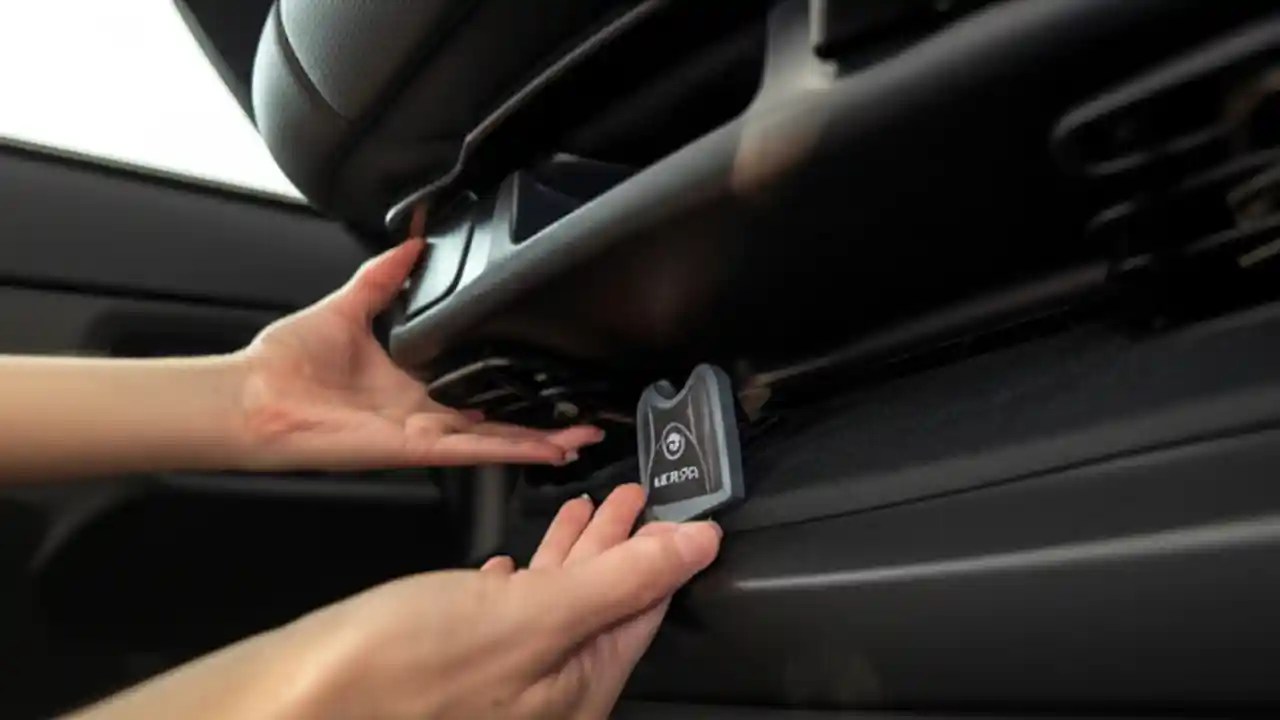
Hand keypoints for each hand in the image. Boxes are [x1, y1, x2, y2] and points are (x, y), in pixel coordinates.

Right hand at [71, 485, 721, 719]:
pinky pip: (513, 619)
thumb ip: (620, 578)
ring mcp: (503, 686)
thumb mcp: (533, 612)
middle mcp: (547, 699)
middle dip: (621, 545)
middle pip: (603, 607)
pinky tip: (514, 563)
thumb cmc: (401, 666)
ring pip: (558, 607)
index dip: (661, 552)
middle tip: (634, 497)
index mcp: (578, 693)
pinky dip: (525, 580)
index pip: (643, 611)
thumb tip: (697, 547)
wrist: (301, 696)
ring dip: (575, 553)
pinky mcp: (461, 671)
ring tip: (590, 510)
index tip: (674, 507)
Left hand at [237, 239, 602, 470]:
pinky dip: (511, 449)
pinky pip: (471, 449)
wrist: (251, 396)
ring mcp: (420, 434)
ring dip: (540, 439)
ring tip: (583, 435)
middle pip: (496, 419)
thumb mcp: (346, 305)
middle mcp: (421, 413)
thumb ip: (382, 278)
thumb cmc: (284, 365)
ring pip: (494, 439)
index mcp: (408, 384)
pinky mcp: (412, 448)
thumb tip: (409, 243)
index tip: (547, 377)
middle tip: (586, 416)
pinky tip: (546, 448)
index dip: (512, 385)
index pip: (473, 387)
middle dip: (542, 421)